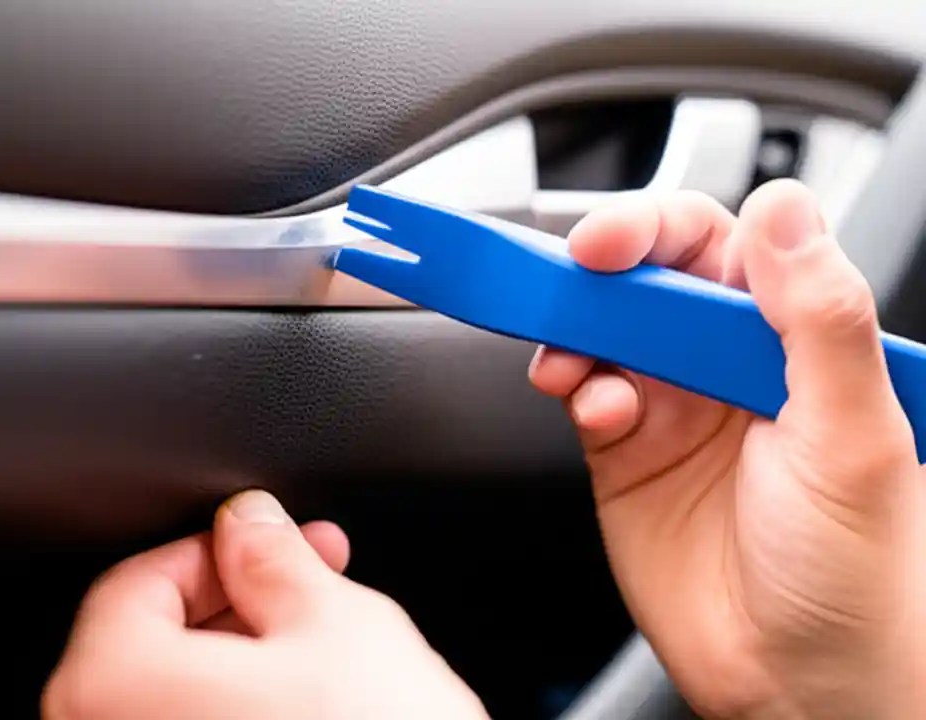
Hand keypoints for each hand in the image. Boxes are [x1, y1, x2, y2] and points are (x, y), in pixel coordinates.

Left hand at [42, 490, 487, 719]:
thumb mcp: (337, 626)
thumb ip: (275, 559)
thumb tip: (251, 525)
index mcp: (112, 687)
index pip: (135, 584)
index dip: (216, 551)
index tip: (269, 547)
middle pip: (151, 648)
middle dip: (240, 606)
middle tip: (310, 586)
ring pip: (180, 704)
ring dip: (245, 667)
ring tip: (328, 657)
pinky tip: (311, 712)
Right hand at [529, 179, 925, 718]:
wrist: (796, 683)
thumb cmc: (856, 575)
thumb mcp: (853, 439)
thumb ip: (821, 320)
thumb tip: (784, 210)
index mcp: (799, 343)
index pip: (726, 246)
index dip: (662, 228)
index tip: (615, 241)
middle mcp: (731, 364)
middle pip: (653, 276)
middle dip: (604, 267)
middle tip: (575, 278)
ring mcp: (675, 407)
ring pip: (606, 329)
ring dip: (577, 331)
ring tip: (575, 364)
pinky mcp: (626, 452)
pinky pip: (584, 393)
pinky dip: (574, 389)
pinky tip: (596, 413)